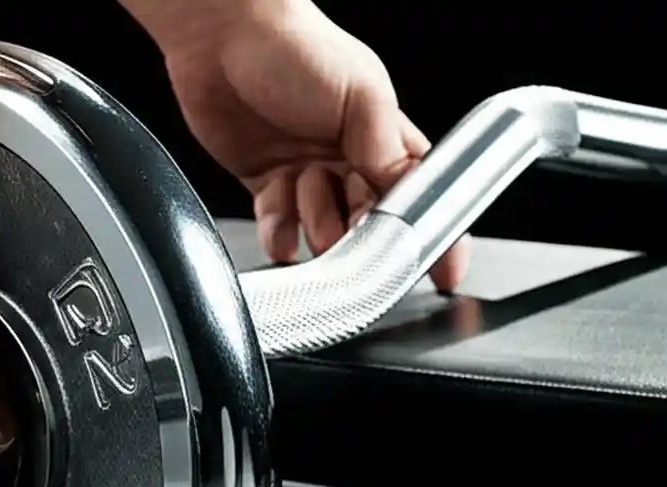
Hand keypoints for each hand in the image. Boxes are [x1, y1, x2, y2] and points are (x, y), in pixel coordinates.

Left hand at [158, 1, 468, 288]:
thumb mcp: (360, 96)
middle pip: (368, 219)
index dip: (433, 232)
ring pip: (323, 226)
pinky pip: (279, 223)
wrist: (222, 37)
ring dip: (317, 229)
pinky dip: (280, 233)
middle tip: (350, 235)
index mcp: (384, 135)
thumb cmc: (296, 46)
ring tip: (308, 210)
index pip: (419, 192)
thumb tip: (405, 197)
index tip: (443, 269)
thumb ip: (386, 151)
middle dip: (360, 234)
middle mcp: (347, 158)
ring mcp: (305, 172)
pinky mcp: (265, 182)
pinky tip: (280, 232)